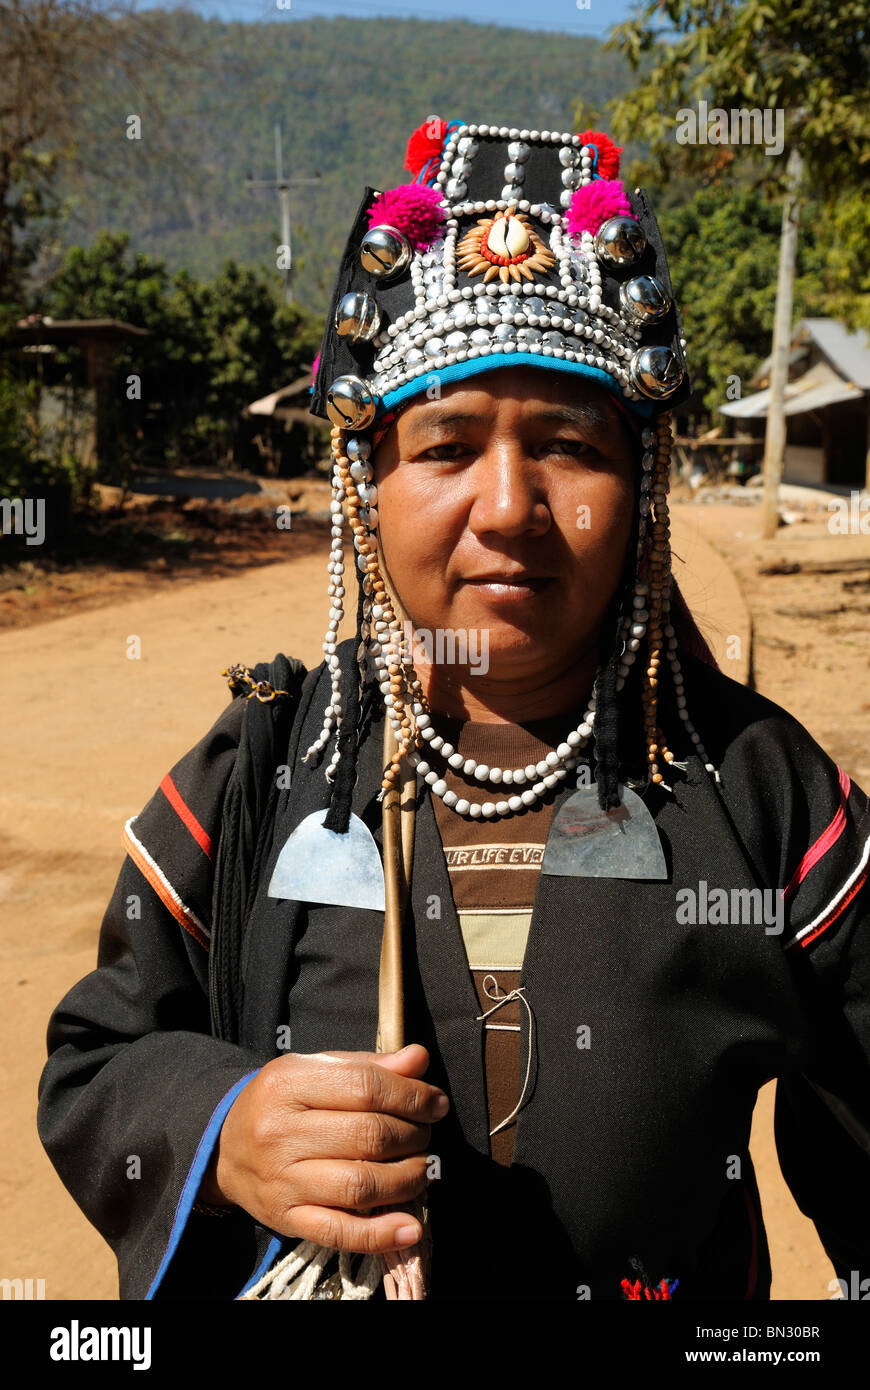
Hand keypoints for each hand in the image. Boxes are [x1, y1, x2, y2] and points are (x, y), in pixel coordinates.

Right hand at [200, 1043, 447, 1253]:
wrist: (224, 1147)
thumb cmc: (281, 1103)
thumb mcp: (314, 1069)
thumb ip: (367, 1065)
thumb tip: (418, 1058)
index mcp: (287, 1083)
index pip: (365, 1087)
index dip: (411, 1095)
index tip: (436, 1102)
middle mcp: (280, 1132)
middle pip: (368, 1135)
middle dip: (413, 1136)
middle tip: (425, 1135)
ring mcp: (282, 1180)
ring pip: (360, 1185)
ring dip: (406, 1180)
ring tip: (421, 1169)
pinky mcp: (286, 1219)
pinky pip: (340, 1232)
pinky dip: (381, 1234)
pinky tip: (410, 1226)